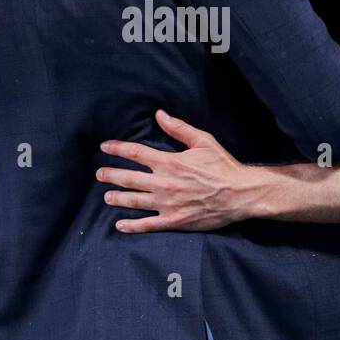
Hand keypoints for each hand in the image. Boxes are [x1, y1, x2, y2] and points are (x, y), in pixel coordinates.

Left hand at [97, 110, 259, 232]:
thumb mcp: (203, 141)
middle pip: (128, 178)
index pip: (135, 152)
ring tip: (106, 197)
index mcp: (169, 162)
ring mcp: (167, 204)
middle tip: (99, 174)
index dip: (117, 148)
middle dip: (110, 175)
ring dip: (117, 198)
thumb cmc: (223, 166)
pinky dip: (132, 226)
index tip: (105, 147)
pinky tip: (120, 225)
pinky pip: (147, 225)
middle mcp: (164, 183)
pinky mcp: (174, 221)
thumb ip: (179, 128)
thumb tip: (159, 114)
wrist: (240, 194)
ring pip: (134, 201)